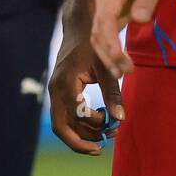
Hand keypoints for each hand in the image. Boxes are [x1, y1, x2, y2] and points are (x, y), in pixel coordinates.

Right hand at [48, 27, 124, 154]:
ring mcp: (55, 91)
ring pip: (63, 124)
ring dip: (83, 133)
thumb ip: (112, 94)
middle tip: (103, 146)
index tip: (113, 125)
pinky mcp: (59, 92)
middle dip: (81, 141)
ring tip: (107, 132)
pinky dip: (80, 124)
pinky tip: (98, 122)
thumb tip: (120, 119)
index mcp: (66, 84)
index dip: (94, 125)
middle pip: (61, 127)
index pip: (76, 115)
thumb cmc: (94, 46)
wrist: (79, 29)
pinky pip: (65, 116)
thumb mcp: (106, 69)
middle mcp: (56, 90)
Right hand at [90, 0, 172, 77]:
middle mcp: (101, 2)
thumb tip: (139, 19)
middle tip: (126, 73)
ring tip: (122, 72)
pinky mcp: (108, 13)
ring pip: (97, 36)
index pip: (105, 23)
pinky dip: (108, 49)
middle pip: (96, 33)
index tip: (122, 61)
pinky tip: (118, 61)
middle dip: (108, 55)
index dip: (111, 44)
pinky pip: (103, 34)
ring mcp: (103, 7)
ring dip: (107, 56)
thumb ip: (146, 1)